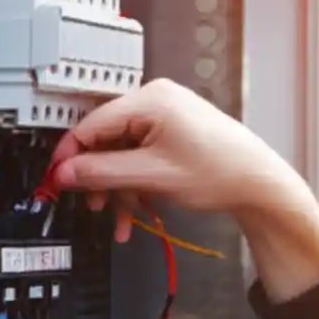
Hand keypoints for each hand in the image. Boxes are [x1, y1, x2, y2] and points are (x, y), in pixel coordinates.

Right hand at [51, 78, 304, 241]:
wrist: (260, 183)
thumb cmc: (221, 172)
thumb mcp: (152, 176)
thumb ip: (103, 173)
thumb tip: (66, 172)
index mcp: (150, 100)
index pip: (91, 124)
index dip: (70, 156)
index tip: (58, 180)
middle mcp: (156, 101)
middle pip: (107, 141)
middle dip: (101, 179)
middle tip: (95, 206)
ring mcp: (166, 116)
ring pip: (123, 154)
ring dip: (120, 188)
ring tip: (124, 218)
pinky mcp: (173, 133)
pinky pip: (141, 156)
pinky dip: (137, 183)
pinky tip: (139, 210)